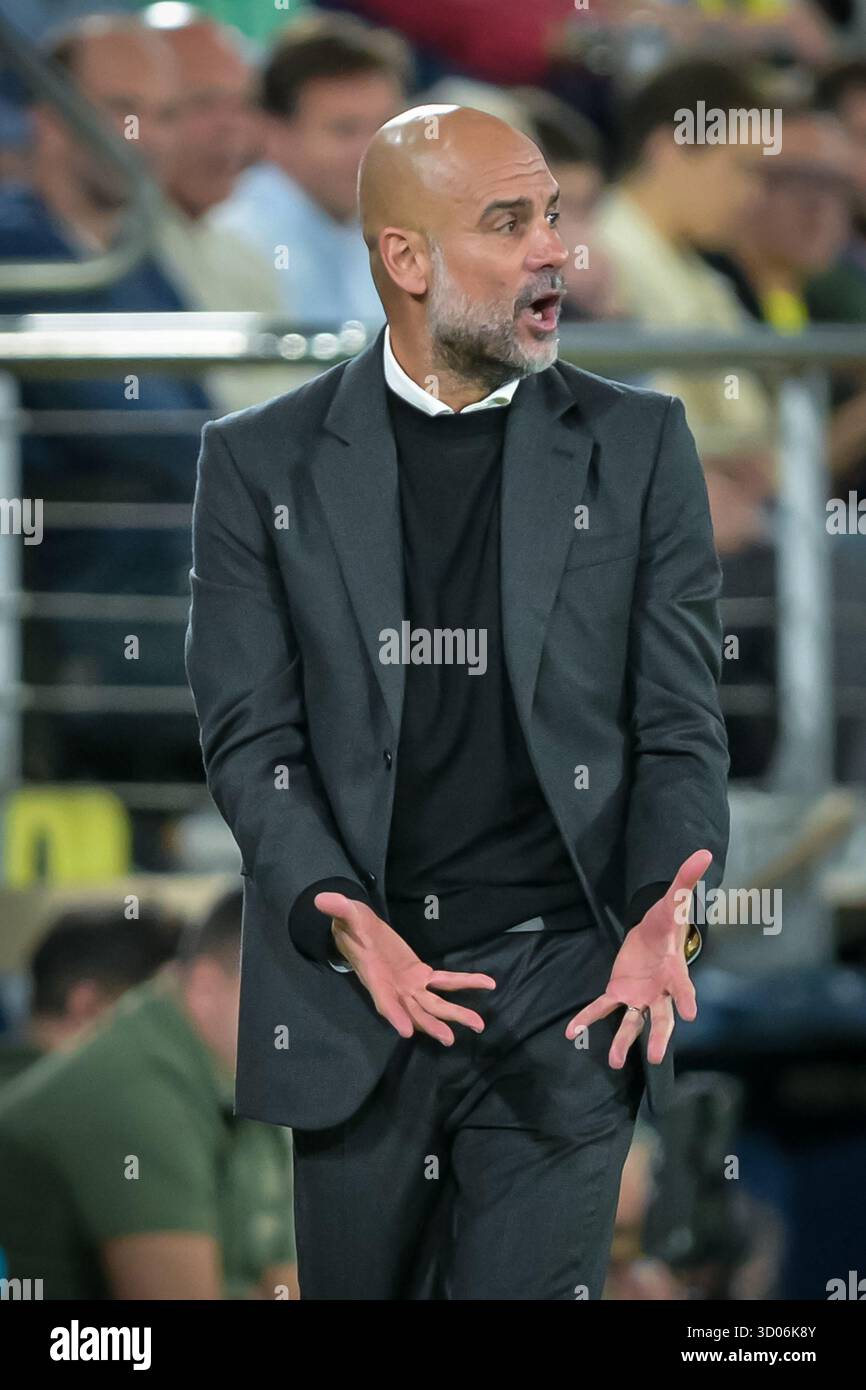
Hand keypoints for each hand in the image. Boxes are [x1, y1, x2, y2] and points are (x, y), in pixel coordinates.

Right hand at [313, 892, 495, 1044]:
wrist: (359, 931)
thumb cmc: (352, 926)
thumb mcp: (347, 915)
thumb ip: (339, 910)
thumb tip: (322, 899)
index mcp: (375, 978)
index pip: (384, 1000)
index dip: (394, 1015)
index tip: (406, 1032)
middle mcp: (394, 988)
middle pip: (413, 1011)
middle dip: (431, 1025)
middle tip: (449, 1038)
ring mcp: (408, 985)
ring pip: (433, 1004)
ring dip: (454, 1014)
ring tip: (478, 1024)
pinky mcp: (420, 975)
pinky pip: (446, 981)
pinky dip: (466, 983)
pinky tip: (487, 984)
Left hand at [564, 850, 711, 1069]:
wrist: (651, 934)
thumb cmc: (666, 922)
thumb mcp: (673, 900)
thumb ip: (686, 880)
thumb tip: (704, 852)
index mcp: (674, 970)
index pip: (683, 986)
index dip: (686, 998)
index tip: (690, 1014)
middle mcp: (659, 990)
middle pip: (662, 1016)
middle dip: (660, 1036)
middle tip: (657, 1058)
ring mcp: (639, 995)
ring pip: (633, 1021)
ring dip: (624, 1041)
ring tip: (615, 1062)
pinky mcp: (619, 992)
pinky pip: (603, 1008)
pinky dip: (588, 1019)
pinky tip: (572, 1032)